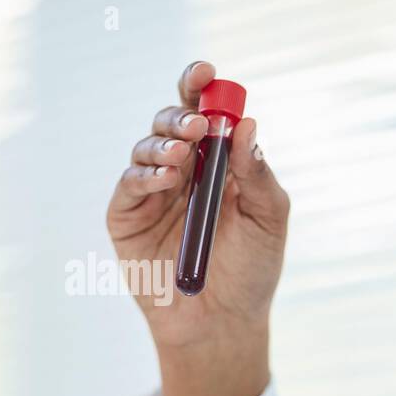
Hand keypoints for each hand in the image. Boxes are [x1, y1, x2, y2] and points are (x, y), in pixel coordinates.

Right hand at [107, 61, 289, 395]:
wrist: (223, 323)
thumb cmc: (252, 271)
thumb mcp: (268, 220)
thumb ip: (257, 174)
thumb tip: (248, 125)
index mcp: (219, 164)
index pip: (206, 113)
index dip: (201, 88)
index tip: (207, 73)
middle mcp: (184, 171)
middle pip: (171, 121)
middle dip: (181, 114)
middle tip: (197, 123)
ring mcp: (152, 193)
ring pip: (147, 147)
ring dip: (163, 144)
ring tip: (183, 158)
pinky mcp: (127, 218)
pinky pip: (129, 185)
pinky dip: (146, 175)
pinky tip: (166, 177)